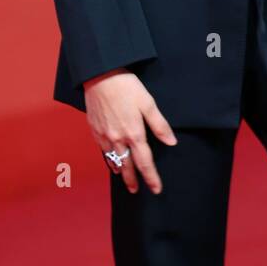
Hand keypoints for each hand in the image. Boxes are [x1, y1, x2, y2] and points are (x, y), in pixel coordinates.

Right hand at [83, 69, 176, 193]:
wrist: (100, 75)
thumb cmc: (127, 87)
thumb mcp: (148, 103)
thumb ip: (160, 125)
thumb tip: (172, 142)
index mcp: (134, 133)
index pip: (145, 162)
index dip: (151, 177)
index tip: (156, 189)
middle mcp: (118, 138)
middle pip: (127, 166)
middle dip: (133, 180)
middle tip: (137, 190)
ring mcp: (105, 135)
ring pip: (113, 160)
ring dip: (120, 171)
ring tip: (125, 178)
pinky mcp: (95, 129)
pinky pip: (103, 150)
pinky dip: (108, 159)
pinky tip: (111, 162)